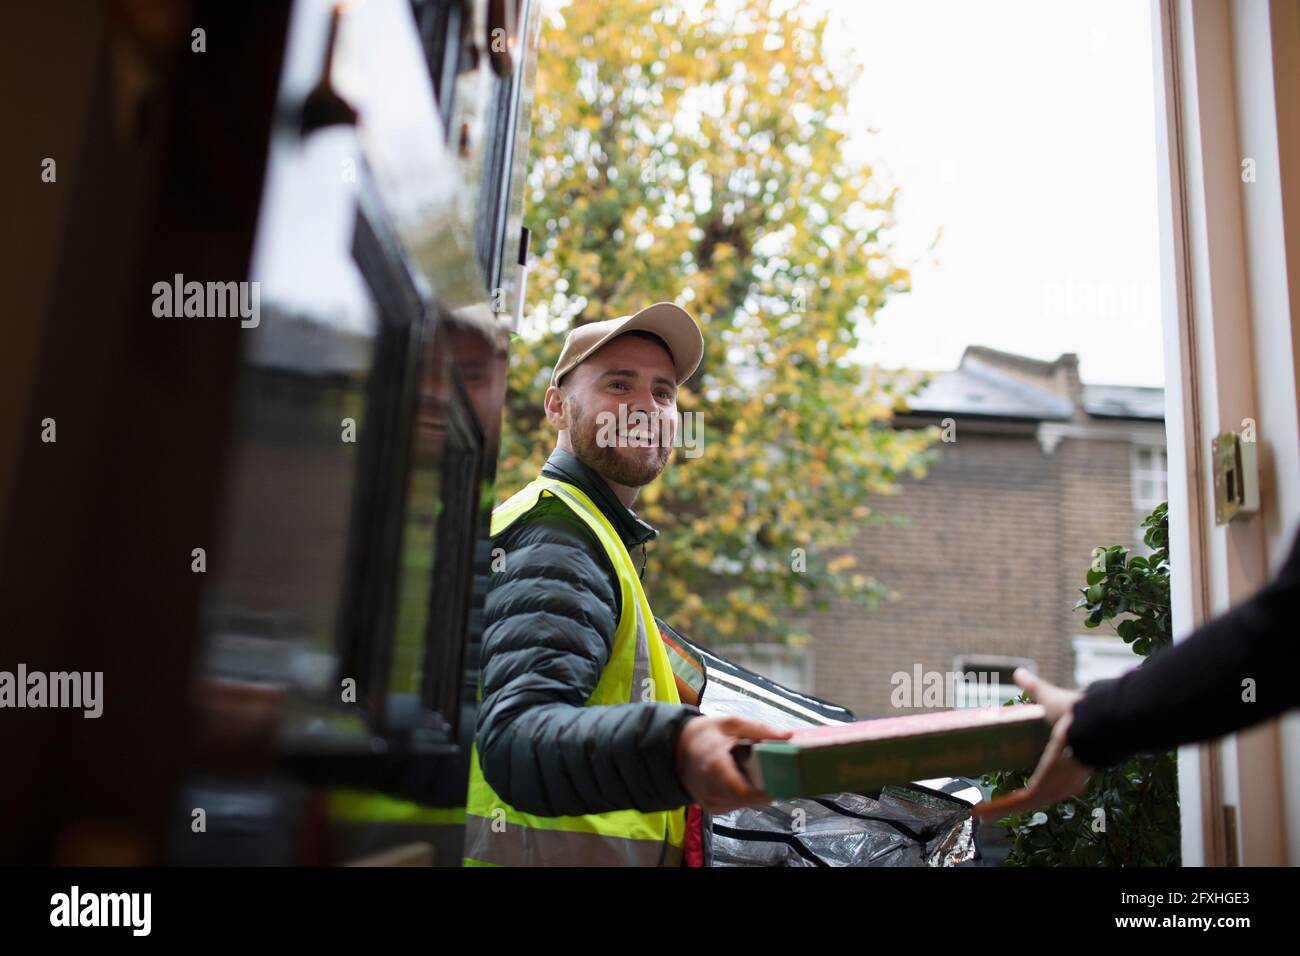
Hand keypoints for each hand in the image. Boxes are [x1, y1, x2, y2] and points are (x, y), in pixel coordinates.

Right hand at [676, 715, 792, 814]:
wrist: (679, 749)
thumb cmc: (706, 734)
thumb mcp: (732, 724)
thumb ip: (759, 730)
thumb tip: (787, 736)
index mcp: (714, 766)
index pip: (743, 790)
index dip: (765, 791)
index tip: (782, 780)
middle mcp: (710, 789)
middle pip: (747, 798)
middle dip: (764, 788)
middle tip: (776, 773)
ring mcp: (710, 801)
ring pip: (744, 803)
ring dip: (755, 791)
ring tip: (756, 771)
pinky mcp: (712, 808)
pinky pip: (737, 804)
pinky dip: (745, 794)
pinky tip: (742, 779)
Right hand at [970, 667, 1093, 819]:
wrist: (1088, 722)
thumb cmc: (1073, 711)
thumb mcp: (1047, 698)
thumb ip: (1033, 688)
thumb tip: (1019, 672)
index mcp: (1069, 763)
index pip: (1048, 782)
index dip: (1029, 787)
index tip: (1014, 792)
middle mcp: (1064, 782)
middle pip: (1033, 798)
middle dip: (1008, 805)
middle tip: (988, 809)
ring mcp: (1055, 786)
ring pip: (1023, 803)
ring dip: (999, 809)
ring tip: (980, 813)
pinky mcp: (1043, 787)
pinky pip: (1019, 801)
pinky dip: (999, 807)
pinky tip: (982, 811)